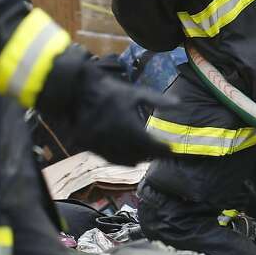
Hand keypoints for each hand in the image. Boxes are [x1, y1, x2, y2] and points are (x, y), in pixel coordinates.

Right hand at [37, 50, 169, 165]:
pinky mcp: (93, 149)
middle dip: (153, 155)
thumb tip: (178, 104)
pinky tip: (127, 155)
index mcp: (132, 130)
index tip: (172, 150)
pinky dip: (122, 160)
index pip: (154, 147)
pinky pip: (112, 160)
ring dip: (139, 159)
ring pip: (127, 162)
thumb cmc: (109, 92)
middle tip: (161, 151)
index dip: (165, 150)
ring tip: (146, 154)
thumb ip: (158, 100)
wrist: (77, 95)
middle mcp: (119, 143)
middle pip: (142, 157)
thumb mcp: (136, 93)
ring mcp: (105, 148)